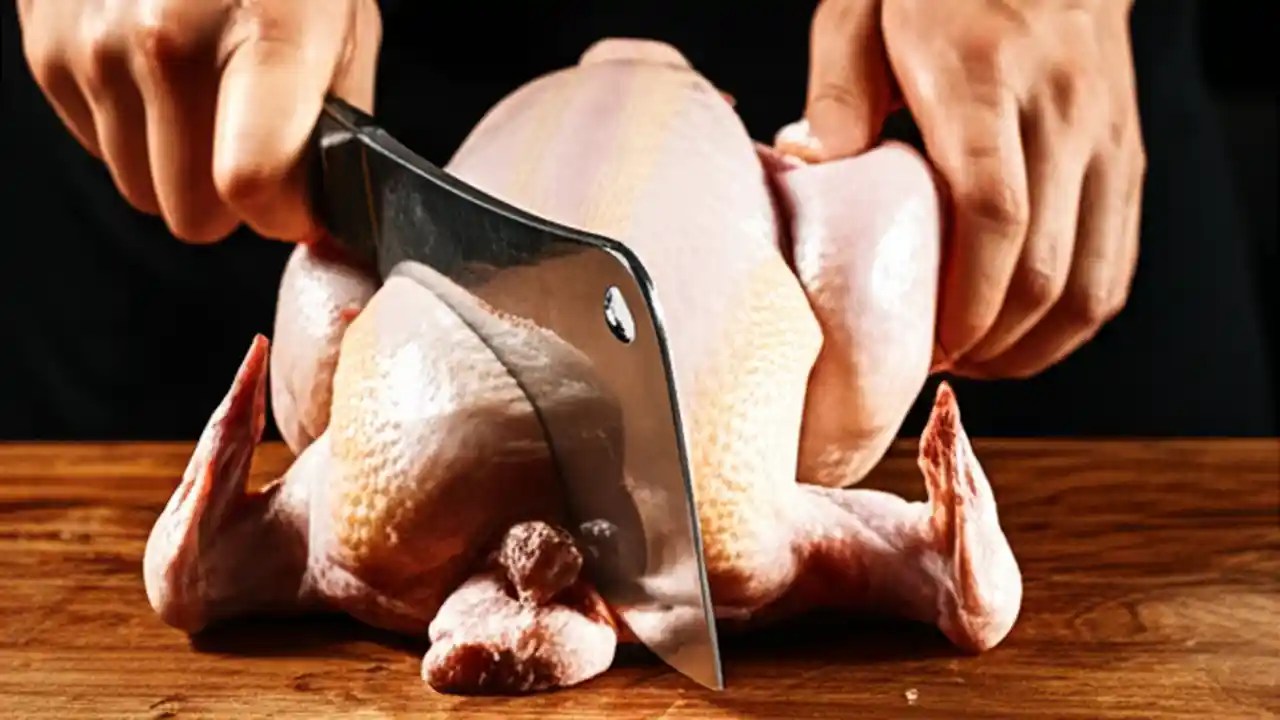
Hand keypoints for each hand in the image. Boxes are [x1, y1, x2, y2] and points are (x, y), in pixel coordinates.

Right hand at [16, 0, 381, 243]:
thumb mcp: (342, 30)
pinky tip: (155, 72)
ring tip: (200, 91)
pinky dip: (131, 125)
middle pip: (192, 213)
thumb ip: (333, 133)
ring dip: (175, 161)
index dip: (279, 214)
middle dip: (226, 197)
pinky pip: (98, 148)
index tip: (290, 203)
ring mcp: (97, 44)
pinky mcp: (48, 49)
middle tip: (246, 140)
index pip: (253, 183)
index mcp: (268, 35)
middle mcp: (169, 40)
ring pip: (141, 188)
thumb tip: (314, 218)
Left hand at [797, 0, 1145, 377]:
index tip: (925, 342)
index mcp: (985, 77)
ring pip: (1090, 284)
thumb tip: (812, 165)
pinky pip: (1116, 266)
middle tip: (934, 360)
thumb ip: (837, 90)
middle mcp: (1060, 112)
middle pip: (1042, 267)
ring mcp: (1105, 140)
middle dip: (987, 339)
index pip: (992, 212)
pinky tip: (1023, 334)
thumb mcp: (864, 11)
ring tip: (975, 359)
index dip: (963, 298)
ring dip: (1031, 344)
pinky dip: (1071, 320)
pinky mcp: (1126, 160)